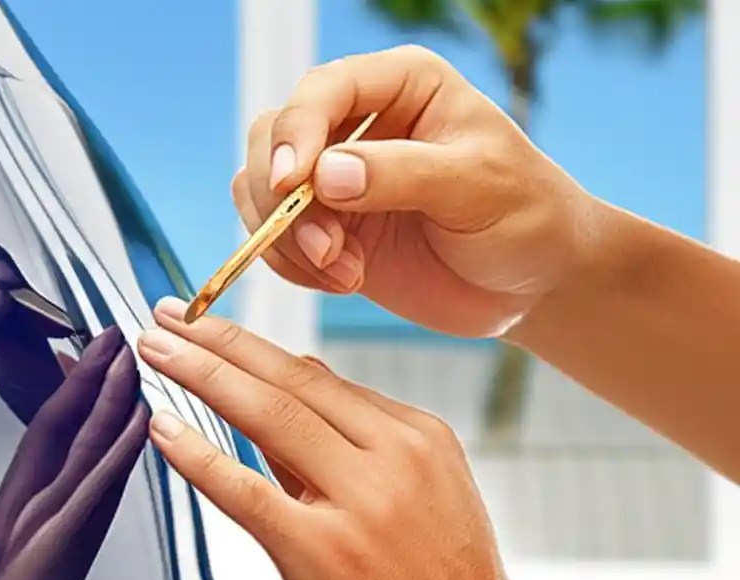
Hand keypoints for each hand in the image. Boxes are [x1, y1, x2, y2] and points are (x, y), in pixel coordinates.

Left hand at [138, 298, 553, 579]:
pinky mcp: (325, 555)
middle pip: (289, 381)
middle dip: (216, 342)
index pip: (319, 378)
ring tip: (154, 349)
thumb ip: (350, 450)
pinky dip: (197, 454)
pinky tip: (162, 428)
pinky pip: (246, 490)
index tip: (208, 327)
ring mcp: (362, 505)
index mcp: (420, 440)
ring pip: (267, 416)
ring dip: (199, 374)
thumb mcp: (420, 503)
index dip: (252, 348)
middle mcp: (395, 459)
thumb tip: (293, 395)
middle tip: (166, 316)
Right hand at [236, 45, 601, 336]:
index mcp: (401, 84)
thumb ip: (402, 174)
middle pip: (273, 137)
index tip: (293, 185)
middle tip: (327, 249)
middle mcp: (357, 122)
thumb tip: (325, 175)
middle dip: (284, 199)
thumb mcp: (478, 186)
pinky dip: (290, 264)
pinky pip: (272, 237)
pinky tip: (342, 280)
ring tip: (344, 272)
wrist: (533, 281)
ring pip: (259, 188)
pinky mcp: (325, 227)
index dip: (297, 132)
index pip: (322, 90)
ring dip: (285, 237)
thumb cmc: (526, 216)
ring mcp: (334, 177)